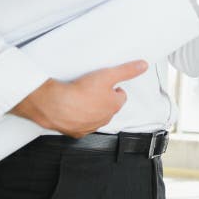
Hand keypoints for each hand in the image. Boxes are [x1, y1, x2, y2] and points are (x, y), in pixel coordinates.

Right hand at [11, 60, 147, 137]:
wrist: (56, 105)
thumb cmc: (81, 92)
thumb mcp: (108, 75)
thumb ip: (127, 70)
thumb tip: (142, 66)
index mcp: (113, 106)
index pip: (121, 97)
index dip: (115, 89)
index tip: (110, 84)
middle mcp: (104, 119)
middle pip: (108, 108)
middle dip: (104, 100)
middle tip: (94, 89)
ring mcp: (90, 127)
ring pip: (95, 118)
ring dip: (91, 109)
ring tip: (82, 98)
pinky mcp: (75, 132)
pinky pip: (80, 125)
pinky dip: (78, 119)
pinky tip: (72, 109)